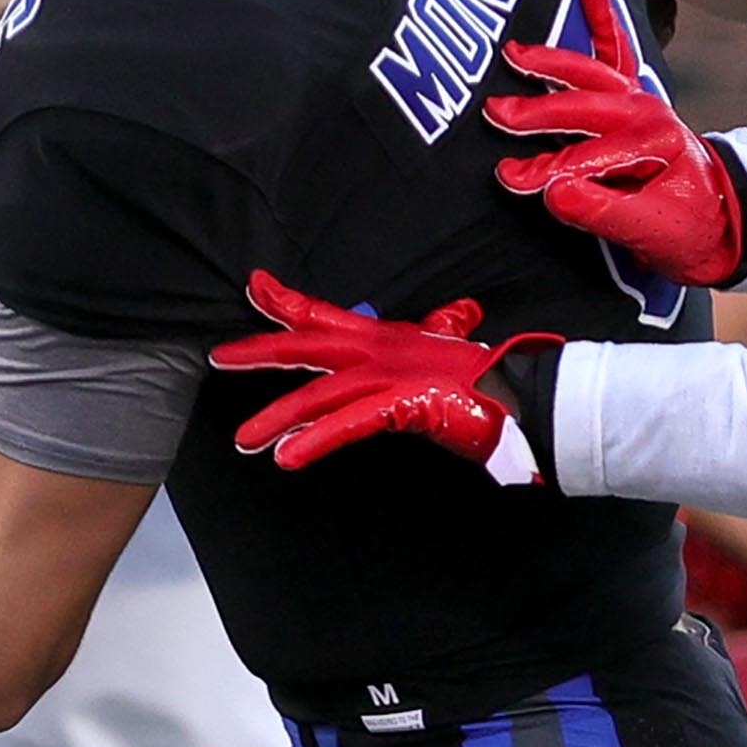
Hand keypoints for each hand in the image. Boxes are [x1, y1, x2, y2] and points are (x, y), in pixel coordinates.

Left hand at [213, 271, 560, 473]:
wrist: (527, 397)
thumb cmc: (492, 379)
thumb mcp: (457, 350)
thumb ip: (448, 332)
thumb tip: (460, 316)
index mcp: (386, 338)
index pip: (326, 318)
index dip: (288, 303)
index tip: (255, 289)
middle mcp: (380, 351)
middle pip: (307, 346)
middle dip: (260, 351)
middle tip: (219, 358)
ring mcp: (388, 378)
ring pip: (318, 394)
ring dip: (278, 418)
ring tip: (245, 439)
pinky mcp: (400, 407)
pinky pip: (348, 425)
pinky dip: (315, 439)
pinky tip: (287, 456)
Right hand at [487, 0, 746, 285]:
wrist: (720, 219)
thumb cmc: (683, 230)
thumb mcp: (648, 232)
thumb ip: (601, 213)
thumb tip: (554, 193)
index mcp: (652, 148)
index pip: (585, 157)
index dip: (543, 170)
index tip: (508, 179)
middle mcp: (647, 114)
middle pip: (583, 108)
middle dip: (537, 112)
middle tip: (495, 113)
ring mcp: (640, 100)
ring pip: (591, 71)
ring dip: (550, 61)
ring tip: (513, 53)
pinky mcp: (635, 95)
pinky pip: (616, 48)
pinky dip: (602, 14)